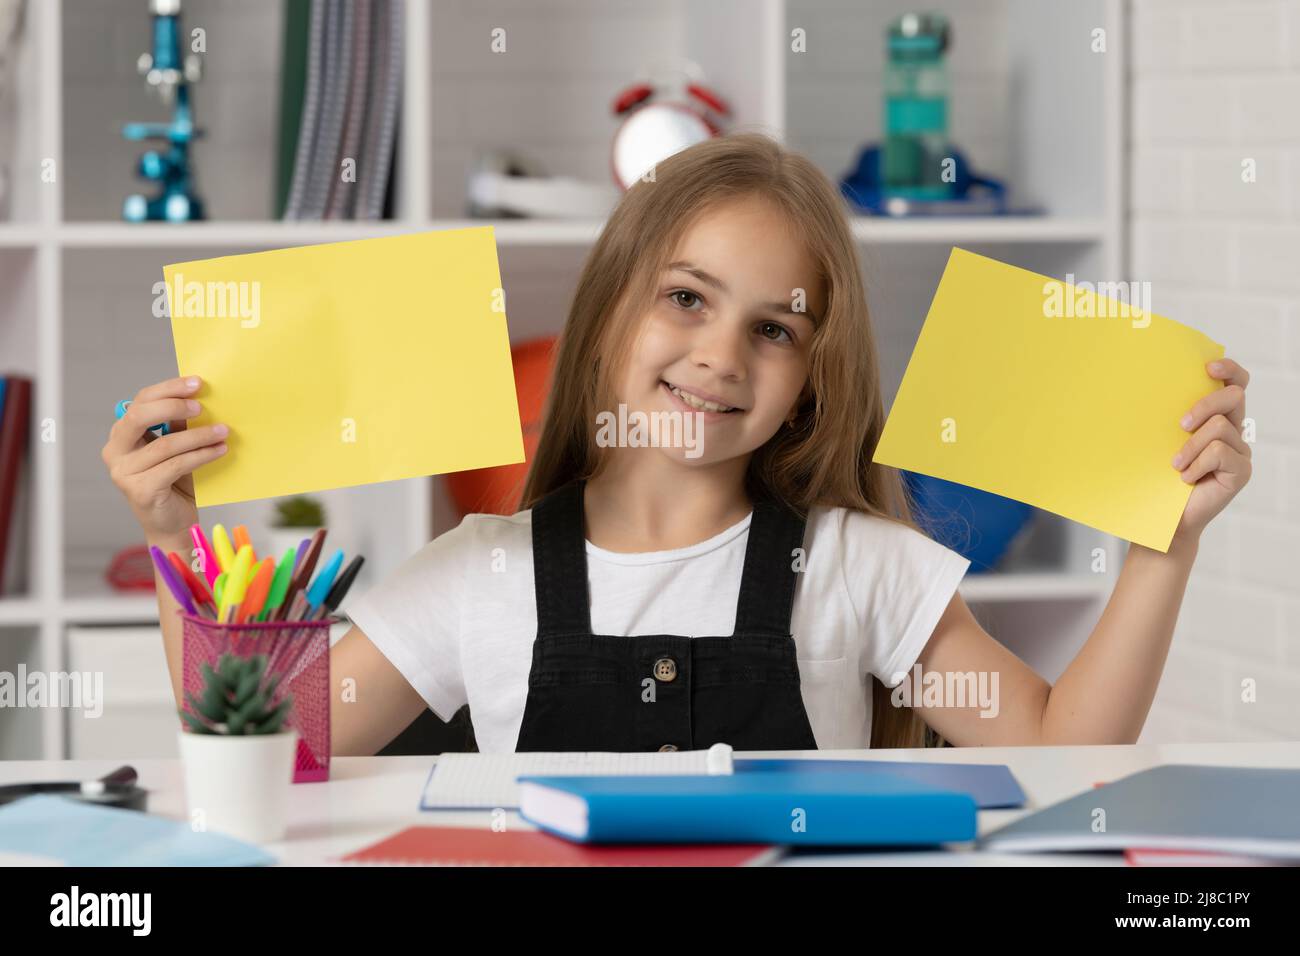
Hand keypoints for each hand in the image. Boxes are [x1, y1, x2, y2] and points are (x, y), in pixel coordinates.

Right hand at [101, 375, 229, 538]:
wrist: (174, 523)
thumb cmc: (176, 482)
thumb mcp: (176, 448)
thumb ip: (178, 425)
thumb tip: (200, 396)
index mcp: (121, 434)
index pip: (140, 402)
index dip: (168, 389)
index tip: (197, 383)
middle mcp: (115, 451)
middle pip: (139, 416)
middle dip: (173, 406)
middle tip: (202, 406)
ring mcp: (124, 472)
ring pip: (164, 444)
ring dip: (198, 435)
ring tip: (224, 431)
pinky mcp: (140, 490)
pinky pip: (175, 465)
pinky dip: (201, 455)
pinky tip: (220, 450)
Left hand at [1169, 358, 1250, 547]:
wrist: (1165, 517)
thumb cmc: (1159, 476)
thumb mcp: (1162, 440)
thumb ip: (1169, 417)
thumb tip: (1145, 387)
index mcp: (1217, 416)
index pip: (1236, 382)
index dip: (1229, 369)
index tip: (1208, 367)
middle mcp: (1234, 430)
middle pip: (1233, 396)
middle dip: (1203, 405)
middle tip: (1179, 425)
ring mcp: (1240, 451)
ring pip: (1219, 427)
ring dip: (1190, 446)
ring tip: (1175, 465)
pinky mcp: (1241, 471)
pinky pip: (1219, 452)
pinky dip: (1196, 464)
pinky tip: (1186, 478)